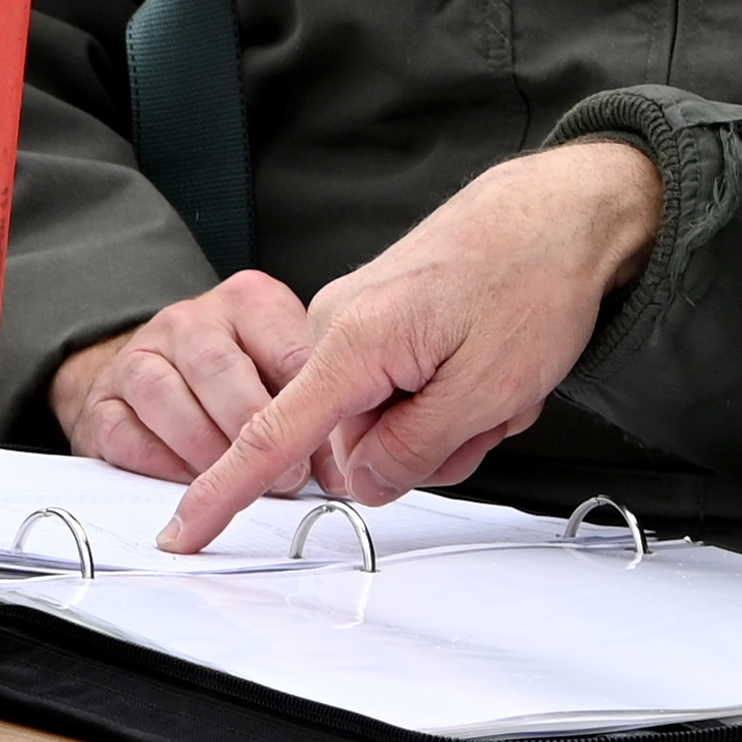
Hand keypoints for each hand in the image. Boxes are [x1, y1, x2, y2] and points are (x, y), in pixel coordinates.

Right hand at [48, 272, 312, 478]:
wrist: (154, 368)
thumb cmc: (237, 373)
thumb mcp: (284, 371)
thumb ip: (312, 409)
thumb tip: (343, 475)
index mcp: (247, 302)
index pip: (283, 350)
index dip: (306, 409)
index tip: (322, 459)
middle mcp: (188, 320)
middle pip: (218, 369)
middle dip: (252, 430)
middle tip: (284, 476)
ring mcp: (139, 355)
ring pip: (165, 396)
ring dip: (205, 449)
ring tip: (236, 482)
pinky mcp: (102, 399)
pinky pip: (123, 432)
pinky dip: (157, 463)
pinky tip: (187, 483)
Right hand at [156, 140, 664, 550]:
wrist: (558, 209)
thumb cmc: (531, 280)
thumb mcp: (485, 392)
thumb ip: (413, 452)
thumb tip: (361, 485)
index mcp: (352, 342)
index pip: (269, 435)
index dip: (224, 492)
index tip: (183, 532)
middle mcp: (338, 324)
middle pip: (358, 443)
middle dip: (431, 445)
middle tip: (495, 407)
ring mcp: (358, 318)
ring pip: (389, 419)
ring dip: (451, 417)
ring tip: (499, 377)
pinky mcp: (381, 318)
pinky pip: (403, 387)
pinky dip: (452, 391)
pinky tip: (490, 363)